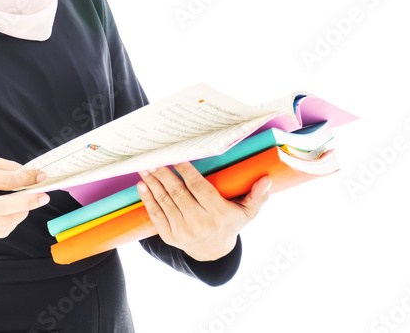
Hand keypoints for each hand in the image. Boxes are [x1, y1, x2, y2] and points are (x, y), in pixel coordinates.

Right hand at [0, 150, 49, 238]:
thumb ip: (3, 165)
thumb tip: (26, 172)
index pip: (5, 180)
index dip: (27, 179)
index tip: (40, 176)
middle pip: (5, 207)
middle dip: (29, 202)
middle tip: (43, 197)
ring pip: (4, 224)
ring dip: (21, 214)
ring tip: (25, 205)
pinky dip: (10, 224)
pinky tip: (11, 214)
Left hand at [136, 161, 270, 261]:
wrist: (213, 252)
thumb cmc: (230, 223)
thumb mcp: (247, 212)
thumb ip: (257, 196)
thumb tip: (266, 180)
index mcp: (217, 214)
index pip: (198, 188)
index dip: (186, 171)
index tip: (176, 157)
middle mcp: (199, 223)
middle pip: (178, 193)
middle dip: (164, 174)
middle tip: (153, 159)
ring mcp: (182, 231)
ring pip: (165, 202)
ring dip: (152, 183)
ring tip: (144, 168)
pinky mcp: (170, 237)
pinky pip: (156, 215)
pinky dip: (148, 199)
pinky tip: (143, 185)